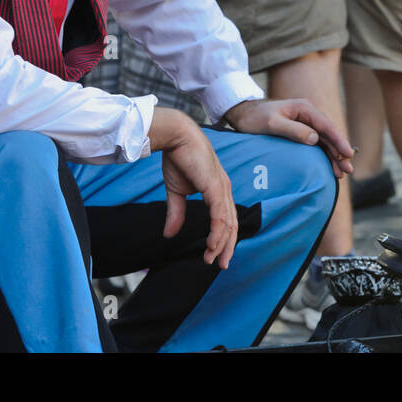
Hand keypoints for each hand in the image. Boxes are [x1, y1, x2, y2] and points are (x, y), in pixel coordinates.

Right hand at [148, 108, 236, 268]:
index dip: (223, 239)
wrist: (175, 136)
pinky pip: (220, 215)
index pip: (226, 219)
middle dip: (227, 247)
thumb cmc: (178, 158)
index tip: (214, 255)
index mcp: (218, 189)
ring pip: (228, 223)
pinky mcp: (215, 186)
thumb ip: (177, 212)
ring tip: (212, 259)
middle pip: (232, 224)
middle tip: (220, 264)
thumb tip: (169, 235)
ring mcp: (222, 188)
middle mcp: (224, 190)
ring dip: (221, 244)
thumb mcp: (176, 191)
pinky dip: (217, 232)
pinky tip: (211, 245)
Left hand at [223, 98, 354, 178]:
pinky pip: (317, 144)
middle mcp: (308, 115)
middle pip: (329, 135)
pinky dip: (324, 155)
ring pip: (324, 141)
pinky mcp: (300, 132)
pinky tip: (329, 167)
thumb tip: (315, 139)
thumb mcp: (272, 124)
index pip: (326, 126)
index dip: (339, 141)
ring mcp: (305, 124)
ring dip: (334, 156)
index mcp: (304, 109)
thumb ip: (293, 130)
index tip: (347, 154)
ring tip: (342, 173)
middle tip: (348, 170)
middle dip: (340, 152)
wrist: (242, 114)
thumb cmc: (255, 118)